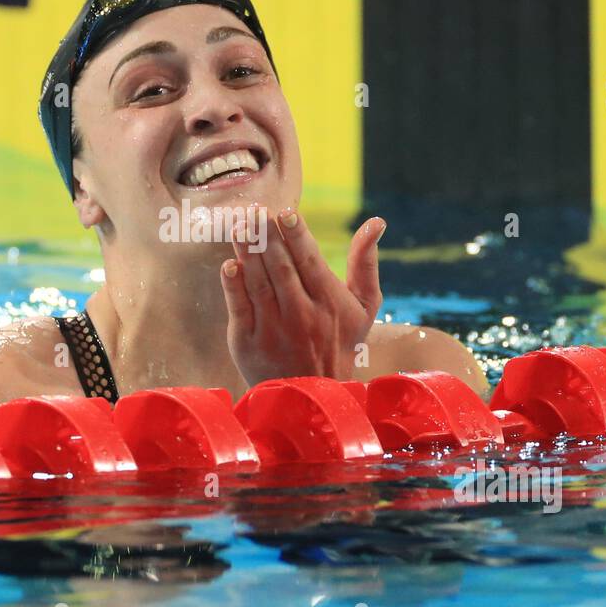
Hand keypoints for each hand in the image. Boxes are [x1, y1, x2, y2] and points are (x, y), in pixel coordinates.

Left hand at [219, 205, 385, 386]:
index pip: (310, 262)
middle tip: (256, 211)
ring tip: (240, 226)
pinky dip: (234, 286)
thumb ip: (366, 263)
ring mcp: (273, 330)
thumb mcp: (363, 307)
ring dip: (248, 253)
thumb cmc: (339, 342)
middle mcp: (302, 315)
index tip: (286, 213)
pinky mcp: (248, 342)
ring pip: (259, 284)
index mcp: (329, 302)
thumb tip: (376, 222)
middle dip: (268, 238)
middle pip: (281, 269)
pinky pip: (240, 309)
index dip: (297, 236)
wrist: (313, 395)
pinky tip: (229, 265)